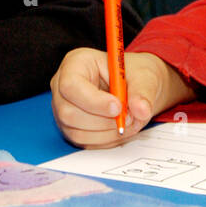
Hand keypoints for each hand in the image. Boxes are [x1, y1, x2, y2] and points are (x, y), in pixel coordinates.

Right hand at [50, 48, 195, 146]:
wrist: (135, 85)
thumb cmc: (133, 74)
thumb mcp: (143, 75)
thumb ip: (142, 92)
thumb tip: (141, 111)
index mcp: (75, 64)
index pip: (70, 85)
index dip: (93, 100)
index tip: (118, 107)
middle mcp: (62, 87)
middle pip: (68, 112)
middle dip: (102, 121)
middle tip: (129, 117)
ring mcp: (63, 109)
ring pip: (76, 132)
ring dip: (107, 133)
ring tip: (129, 122)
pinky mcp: (71, 128)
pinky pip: (84, 142)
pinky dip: (107, 139)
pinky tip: (121, 129)